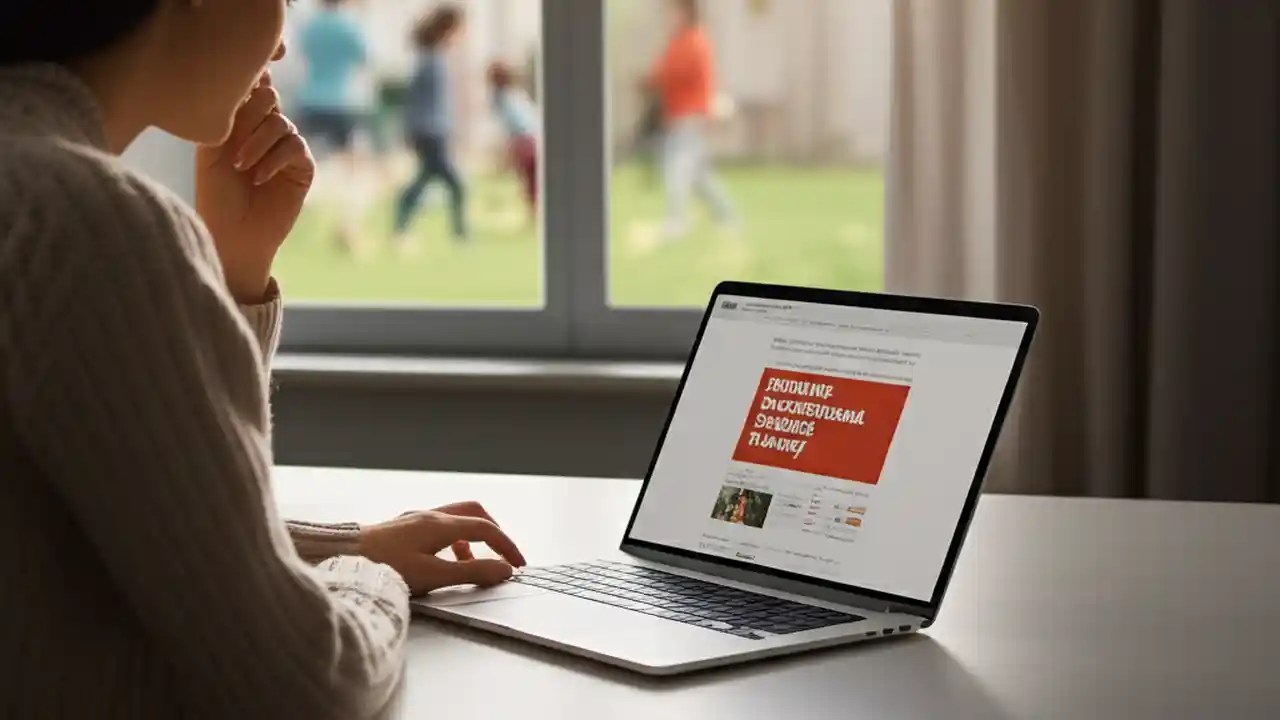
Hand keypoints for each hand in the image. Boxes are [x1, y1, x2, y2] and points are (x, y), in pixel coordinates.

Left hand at [196, 71, 314, 303]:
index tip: (239, 94)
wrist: (233, 234)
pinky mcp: (302, 167)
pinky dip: (274, 160)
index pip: (252, 87)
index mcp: (241, 121)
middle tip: (232, 144)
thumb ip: (228, 119)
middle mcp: (264, 130)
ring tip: (240, 167)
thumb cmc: (215, 195)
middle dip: (250, 116)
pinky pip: (295, 147)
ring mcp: (285, 148)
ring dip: (258, 143)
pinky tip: (257, 178)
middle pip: (268, 96)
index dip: (252, 81)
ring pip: (281, 122)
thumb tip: (249, 88)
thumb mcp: (211, 151)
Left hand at [358, 502, 526, 595]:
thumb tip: (504, 571)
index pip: (486, 528)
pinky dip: (453, 540)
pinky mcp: (401, 528)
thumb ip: (471, 572)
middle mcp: (429, 516)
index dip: (506, 546)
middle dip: (494, 532)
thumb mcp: (433, 575)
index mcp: (440, 524)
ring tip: (474, 563)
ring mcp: (414, 519)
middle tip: (503, 555)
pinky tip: (444, 560)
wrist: (341, 559)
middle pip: (474, 512)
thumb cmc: (385, 567)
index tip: (518, 566)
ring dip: (472, 537)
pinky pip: (438, 526)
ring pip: (455, 518)